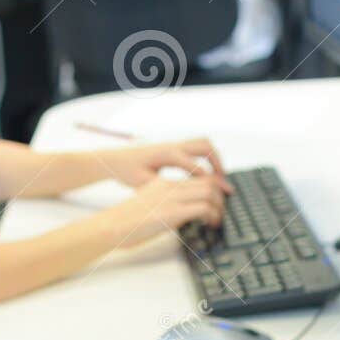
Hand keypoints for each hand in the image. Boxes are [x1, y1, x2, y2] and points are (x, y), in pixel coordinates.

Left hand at [96, 138, 226, 188]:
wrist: (115, 159)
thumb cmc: (127, 171)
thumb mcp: (143, 183)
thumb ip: (164, 188)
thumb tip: (183, 196)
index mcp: (167, 155)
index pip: (197, 167)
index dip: (210, 182)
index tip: (219, 196)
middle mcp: (173, 146)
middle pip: (205, 147)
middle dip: (218, 164)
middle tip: (224, 183)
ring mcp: (173, 145)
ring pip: (202, 144)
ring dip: (213, 158)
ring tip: (218, 177)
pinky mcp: (173, 148)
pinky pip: (195, 148)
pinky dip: (205, 158)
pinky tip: (205, 175)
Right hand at [100, 175, 225, 247]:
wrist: (111, 226)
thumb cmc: (124, 221)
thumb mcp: (146, 204)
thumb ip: (162, 202)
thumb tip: (178, 213)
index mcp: (162, 183)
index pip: (196, 178)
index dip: (213, 187)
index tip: (218, 199)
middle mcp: (169, 187)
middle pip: (207, 182)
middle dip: (221, 196)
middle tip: (222, 210)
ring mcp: (171, 198)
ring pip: (209, 192)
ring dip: (219, 206)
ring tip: (217, 219)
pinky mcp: (172, 212)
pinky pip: (203, 208)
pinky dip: (213, 215)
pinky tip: (210, 224)